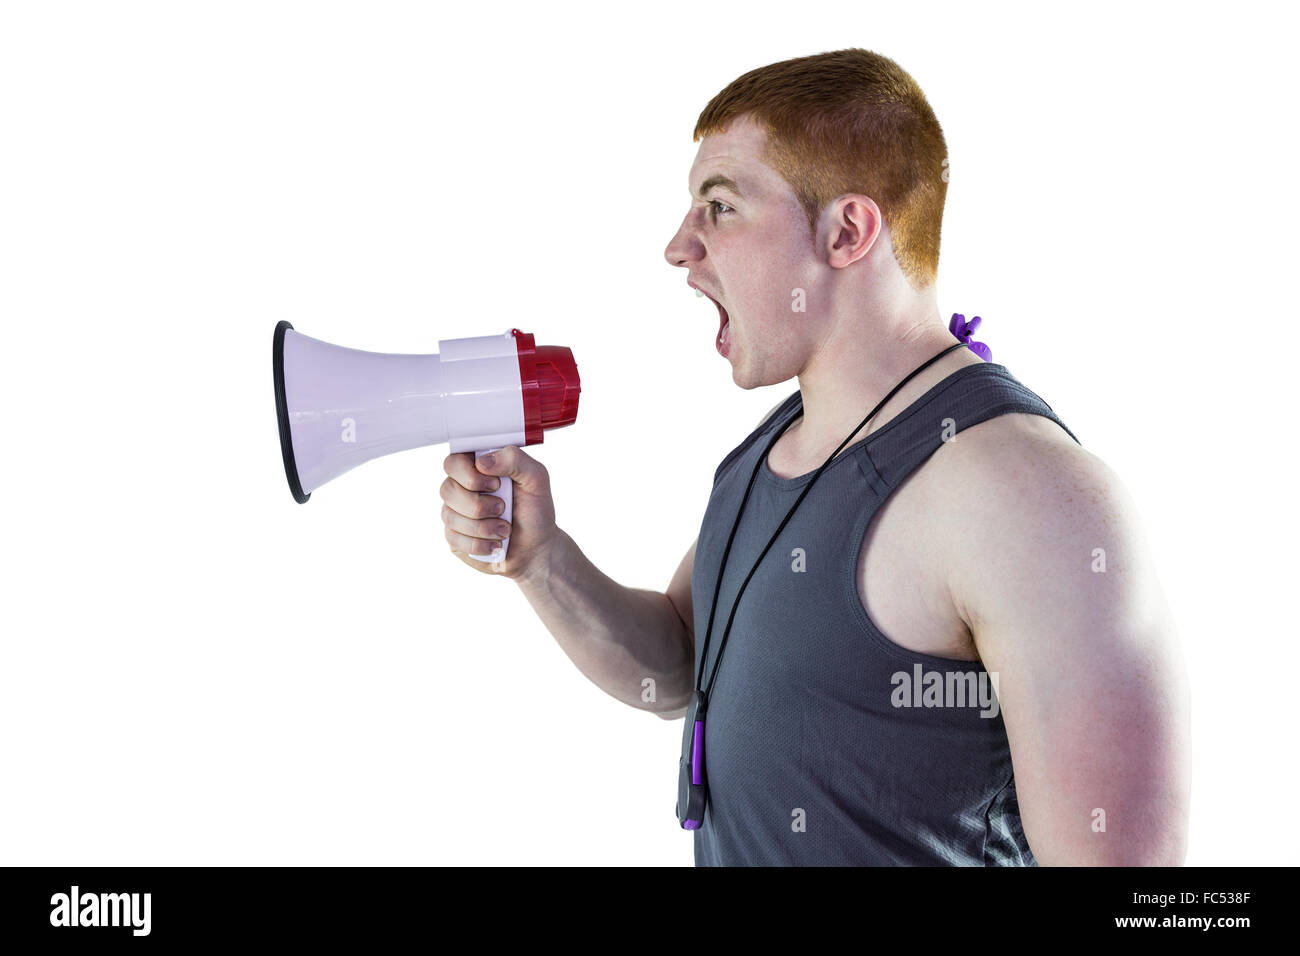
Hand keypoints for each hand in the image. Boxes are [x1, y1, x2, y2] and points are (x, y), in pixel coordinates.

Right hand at [439, 444, 558, 579]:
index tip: (495, 484)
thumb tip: (482, 462)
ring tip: (505, 529)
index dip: (469, 474)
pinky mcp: (453, 537)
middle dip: (480, 505)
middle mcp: (462, 488)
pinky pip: (453, 538)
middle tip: (503, 508)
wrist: (536, 548)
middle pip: (447, 489)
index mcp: (478, 467)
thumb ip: (514, 459)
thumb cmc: (535, 510)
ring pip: (450, 516)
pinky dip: (480, 544)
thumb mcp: (536, 479)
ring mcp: (454, 513)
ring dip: (484, 527)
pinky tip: (495, 544)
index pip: (454, 461)